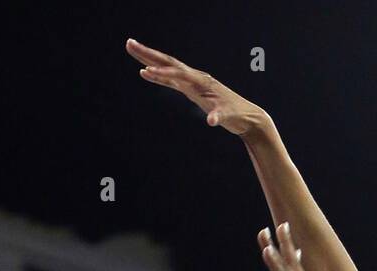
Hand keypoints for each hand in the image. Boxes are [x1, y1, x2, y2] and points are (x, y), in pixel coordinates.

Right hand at [126, 39, 270, 136]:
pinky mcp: (193, 89)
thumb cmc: (237, 116)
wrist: (247, 116)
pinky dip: (158, 75)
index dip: (161, 73)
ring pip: (167, 67)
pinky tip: (147, 73)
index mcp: (201, 81)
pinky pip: (171, 79)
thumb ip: (218, 116)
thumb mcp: (228, 117)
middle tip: (129, 44)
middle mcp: (195, 77)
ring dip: (149, 60)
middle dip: (147, 54)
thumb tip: (211, 121)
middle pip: (167, 62)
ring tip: (132, 50)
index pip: (177, 74)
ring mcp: (193, 82)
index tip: (144, 71)